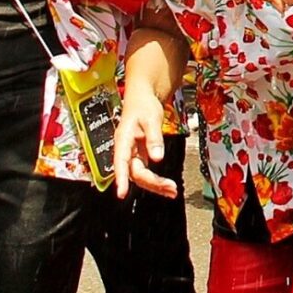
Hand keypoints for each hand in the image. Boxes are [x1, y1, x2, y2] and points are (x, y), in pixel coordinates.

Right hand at [113, 84, 177, 199]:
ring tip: (172, 191)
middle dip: (152, 183)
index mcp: (123, 140)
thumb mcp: (151, 118)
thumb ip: (154, 138)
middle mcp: (126, 150)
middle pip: (135, 173)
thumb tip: (157, 157)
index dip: (121, 178)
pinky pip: (147, 172)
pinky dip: (157, 180)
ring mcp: (133, 154)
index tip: (121, 194)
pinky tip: (167, 186)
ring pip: (141, 176)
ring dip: (156, 185)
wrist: (143, 98)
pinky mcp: (140, 156)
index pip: (121, 162)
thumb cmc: (143, 105)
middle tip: (170, 188)